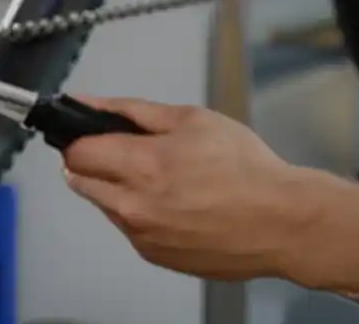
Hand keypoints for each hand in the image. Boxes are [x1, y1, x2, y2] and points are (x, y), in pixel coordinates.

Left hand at [62, 98, 317, 280]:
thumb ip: (130, 110)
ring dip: (117, 190)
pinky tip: (173, 205)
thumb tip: (87, 102)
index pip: (75, 152)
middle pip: (79, 180)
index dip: (80, 137)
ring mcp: (143, 235)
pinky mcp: (155, 256)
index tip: (91, 134)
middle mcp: (134, 206)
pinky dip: (140, 215)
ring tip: (162, 180)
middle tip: (126, 154)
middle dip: (93, 163)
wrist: (283, 221)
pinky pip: (129, 230)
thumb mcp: (190, 118)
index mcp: (141, 166)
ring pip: (104, 206)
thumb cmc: (245, 168)